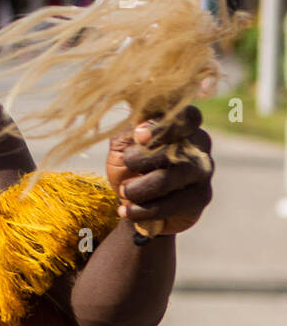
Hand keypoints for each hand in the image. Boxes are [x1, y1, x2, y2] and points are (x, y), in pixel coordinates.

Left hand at [106, 105, 212, 235]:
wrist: (137, 203)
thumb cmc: (130, 166)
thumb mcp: (123, 144)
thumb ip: (129, 130)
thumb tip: (136, 117)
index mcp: (180, 124)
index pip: (187, 115)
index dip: (163, 126)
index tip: (138, 135)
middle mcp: (199, 144)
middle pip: (176, 147)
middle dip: (141, 158)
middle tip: (127, 164)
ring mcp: (203, 170)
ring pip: (168, 178)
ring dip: (137, 188)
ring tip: (124, 191)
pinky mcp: (201, 197)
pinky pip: (170, 204)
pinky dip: (141, 210)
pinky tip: (126, 210)